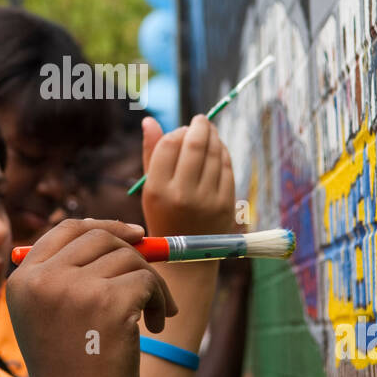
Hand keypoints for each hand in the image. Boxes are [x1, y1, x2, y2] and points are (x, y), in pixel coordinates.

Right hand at [6, 219, 176, 376]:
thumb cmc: (69, 374)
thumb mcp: (49, 318)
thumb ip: (70, 278)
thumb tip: (125, 237)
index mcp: (23, 280)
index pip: (67, 230)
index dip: (103, 228)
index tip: (133, 236)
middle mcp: (44, 278)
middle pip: (100, 238)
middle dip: (133, 254)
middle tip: (151, 281)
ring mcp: (75, 287)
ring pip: (129, 260)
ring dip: (151, 285)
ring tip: (154, 318)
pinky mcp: (108, 301)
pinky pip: (147, 281)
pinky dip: (161, 301)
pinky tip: (156, 326)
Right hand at [141, 114, 235, 236]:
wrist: (186, 257)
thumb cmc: (164, 215)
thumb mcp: (151, 188)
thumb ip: (151, 152)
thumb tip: (149, 120)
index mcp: (158, 190)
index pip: (169, 145)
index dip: (177, 132)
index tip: (182, 130)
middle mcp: (182, 195)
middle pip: (195, 145)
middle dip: (200, 126)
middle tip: (200, 120)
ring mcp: (207, 200)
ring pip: (214, 154)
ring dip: (214, 137)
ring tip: (210, 132)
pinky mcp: (226, 205)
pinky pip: (228, 168)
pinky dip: (224, 153)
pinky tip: (219, 149)